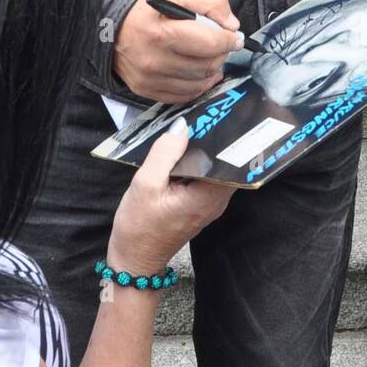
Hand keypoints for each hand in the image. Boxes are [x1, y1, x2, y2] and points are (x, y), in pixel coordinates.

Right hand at [107, 119, 231, 275]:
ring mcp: (208, 202)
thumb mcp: (146, 185)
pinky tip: (184, 143)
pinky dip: (196, 159)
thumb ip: (165, 153)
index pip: (233, 160)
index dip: (231, 135)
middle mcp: (216, 200)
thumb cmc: (139, 226)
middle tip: (210, 105)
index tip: (227, 109)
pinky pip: (204, 174)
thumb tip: (183, 125)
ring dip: (205, 146)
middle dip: (219, 136)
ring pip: (215, 166)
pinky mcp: (198, 202)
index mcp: (209, 196)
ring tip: (198, 117)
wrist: (133, 260)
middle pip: (226, 161)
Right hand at [113, 0, 241, 103]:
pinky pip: (182, 96)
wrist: (105, 19)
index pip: (210, 43)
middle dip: (220, 54)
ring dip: (211, 70)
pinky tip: (198, 73)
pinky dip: (196, 86)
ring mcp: (148, 78)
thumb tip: (232, 26)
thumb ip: (209, 0)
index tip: (234, 36)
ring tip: (209, 57)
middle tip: (219, 43)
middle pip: (206, 65)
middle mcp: (153, 60)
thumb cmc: (143, 3)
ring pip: (198, 83)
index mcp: (161, 32)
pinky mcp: (144, 89)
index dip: (229, 40)